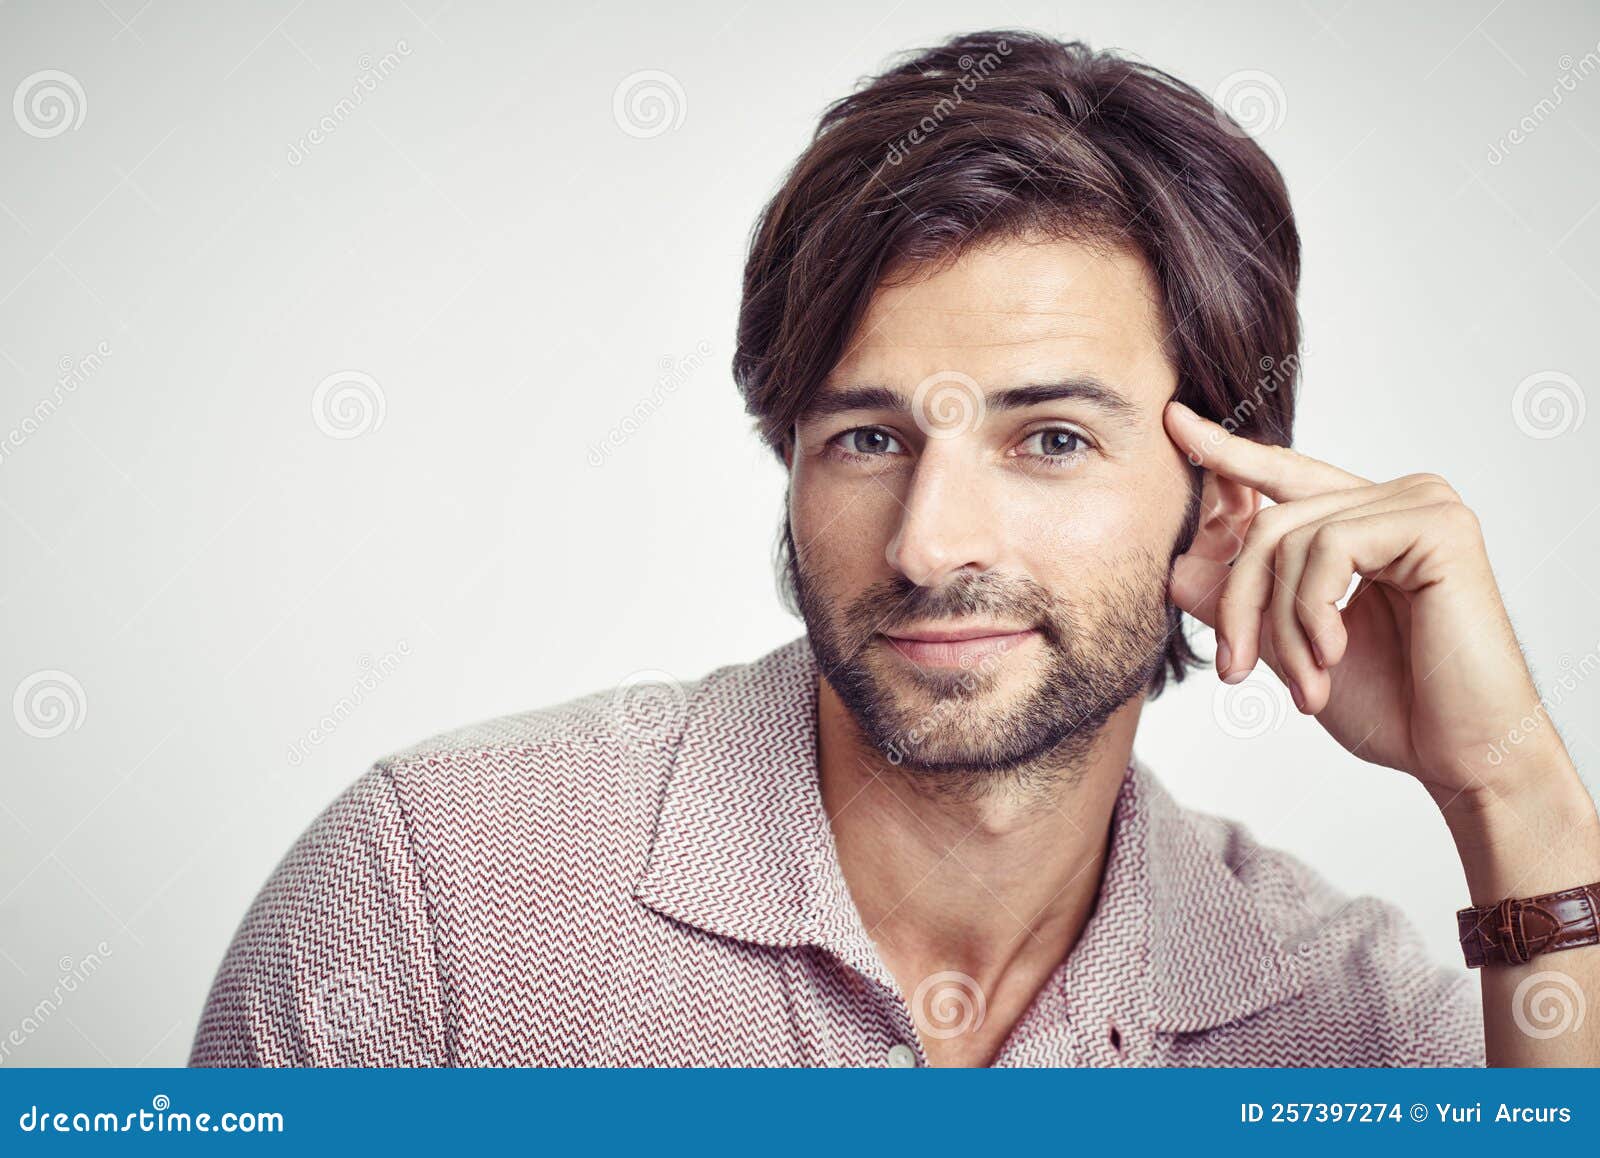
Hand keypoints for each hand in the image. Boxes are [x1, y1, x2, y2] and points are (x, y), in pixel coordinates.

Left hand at [1161, 399, 1568, 806]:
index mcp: (1366, 520)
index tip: (1174, 422)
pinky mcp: (1437, 524)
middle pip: (1269, 524)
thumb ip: (1239, 603)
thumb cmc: (1393, 706)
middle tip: (1235, 672)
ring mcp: (1421, 504)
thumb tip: (1174, 567)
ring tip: (1307, 685)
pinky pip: (1331, 547)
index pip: (1283, 476)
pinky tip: (1335, 655)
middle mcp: (1396, 499)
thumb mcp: (1289, 650)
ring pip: (1291, 539)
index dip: (1227, 453)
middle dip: (1239, 605)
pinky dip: (1313, 611)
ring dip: (1280, 626)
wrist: (1460, 754)